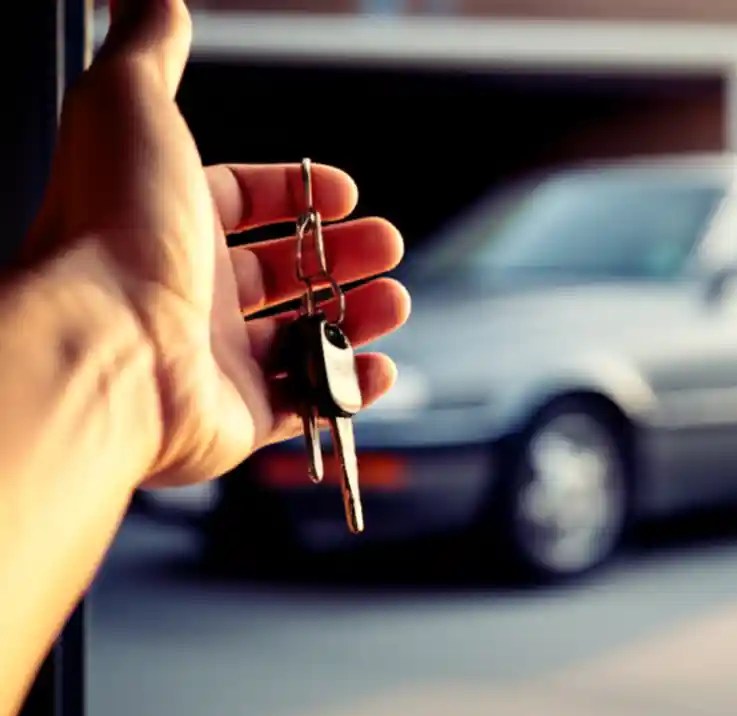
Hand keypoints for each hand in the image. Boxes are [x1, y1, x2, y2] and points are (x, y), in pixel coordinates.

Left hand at [21, 0, 409, 487]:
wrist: (106, 347)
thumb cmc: (116, 229)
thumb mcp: (131, 106)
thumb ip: (150, 49)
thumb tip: (156, 0)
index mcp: (167, 220)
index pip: (240, 200)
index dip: (296, 192)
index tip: (344, 193)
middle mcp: (189, 288)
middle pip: (282, 269)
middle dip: (343, 253)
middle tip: (388, 245)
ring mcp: (214, 357)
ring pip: (301, 335)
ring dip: (356, 315)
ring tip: (394, 300)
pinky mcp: (239, 416)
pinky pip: (306, 402)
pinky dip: (350, 387)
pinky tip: (379, 368)